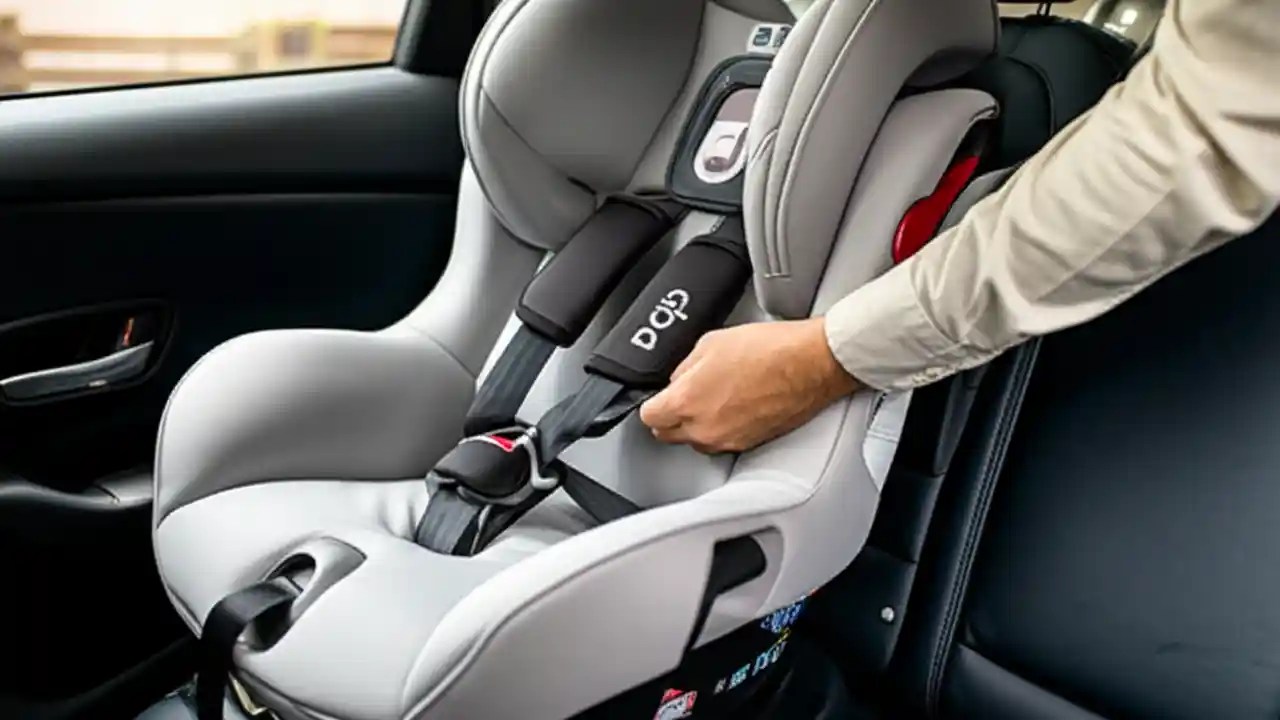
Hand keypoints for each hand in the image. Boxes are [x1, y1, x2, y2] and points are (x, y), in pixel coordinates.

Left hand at [639, 318, 860, 453]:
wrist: (811, 364)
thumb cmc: (770, 350)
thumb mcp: (711, 342)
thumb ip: (685, 367)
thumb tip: (679, 378)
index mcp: (686, 403)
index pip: (649, 416)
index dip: (653, 402)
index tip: (659, 396)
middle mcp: (704, 430)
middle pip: (668, 435)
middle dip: (670, 417)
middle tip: (684, 396)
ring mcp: (728, 441)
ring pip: (696, 441)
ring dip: (698, 424)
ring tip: (717, 396)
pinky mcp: (751, 445)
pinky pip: (723, 441)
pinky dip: (724, 427)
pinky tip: (737, 404)